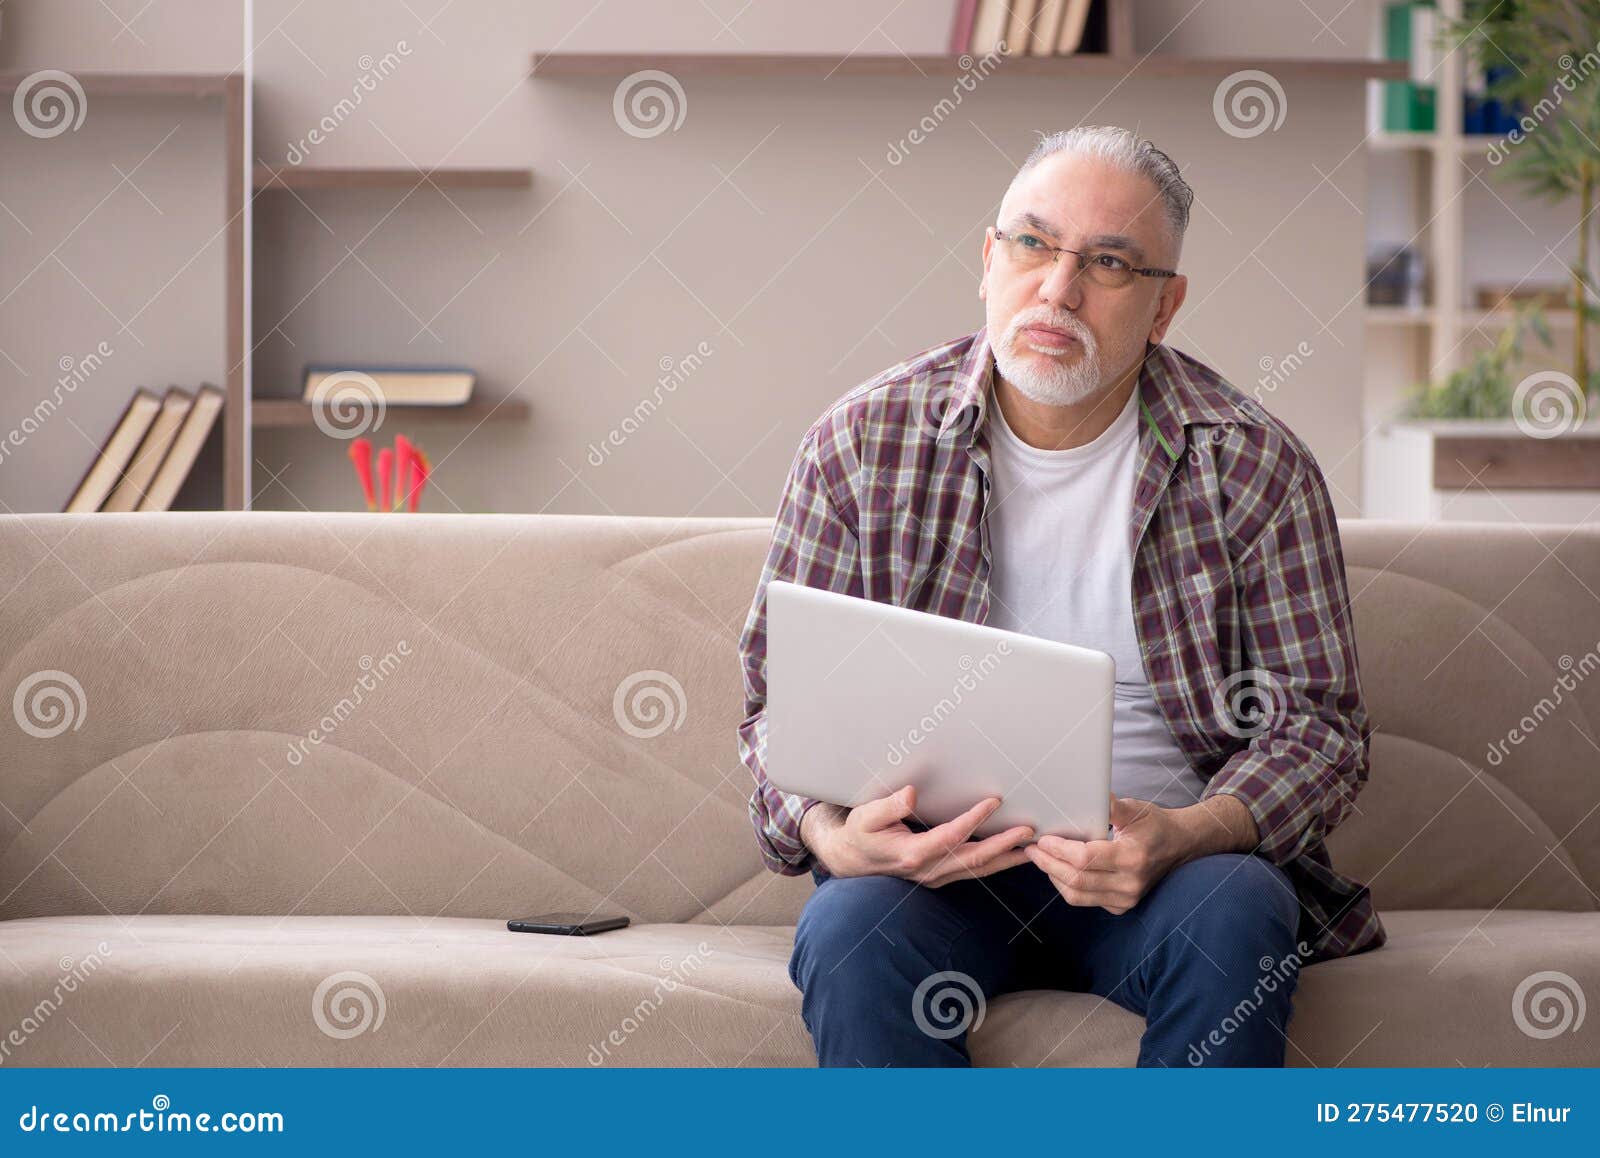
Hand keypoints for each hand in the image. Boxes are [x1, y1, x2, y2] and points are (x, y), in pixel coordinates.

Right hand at [801, 785, 1034, 887]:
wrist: (852, 859)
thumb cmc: (860, 833)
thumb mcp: (865, 816)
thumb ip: (888, 806)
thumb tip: (911, 794)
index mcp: (911, 854)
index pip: (950, 837)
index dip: (973, 819)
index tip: (994, 801)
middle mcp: (928, 870)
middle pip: (974, 859)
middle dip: (1004, 845)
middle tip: (1029, 832)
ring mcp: (936, 876)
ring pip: (978, 870)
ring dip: (1007, 859)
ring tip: (1033, 848)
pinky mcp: (941, 875)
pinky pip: (974, 871)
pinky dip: (996, 863)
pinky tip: (1012, 854)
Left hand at [1025, 794, 1189, 914]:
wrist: (1178, 845)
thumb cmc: (1154, 824)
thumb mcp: (1135, 809)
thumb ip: (1110, 805)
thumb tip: (1087, 793)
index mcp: (1133, 858)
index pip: (1085, 859)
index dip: (1059, 849)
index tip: (1043, 838)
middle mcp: (1130, 883)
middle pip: (1076, 879)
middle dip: (1048, 864)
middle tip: (1032, 849)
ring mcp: (1126, 898)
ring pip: (1077, 894)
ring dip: (1054, 876)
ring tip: (1040, 859)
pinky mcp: (1121, 905)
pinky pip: (1085, 900)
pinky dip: (1067, 885)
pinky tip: (1058, 869)